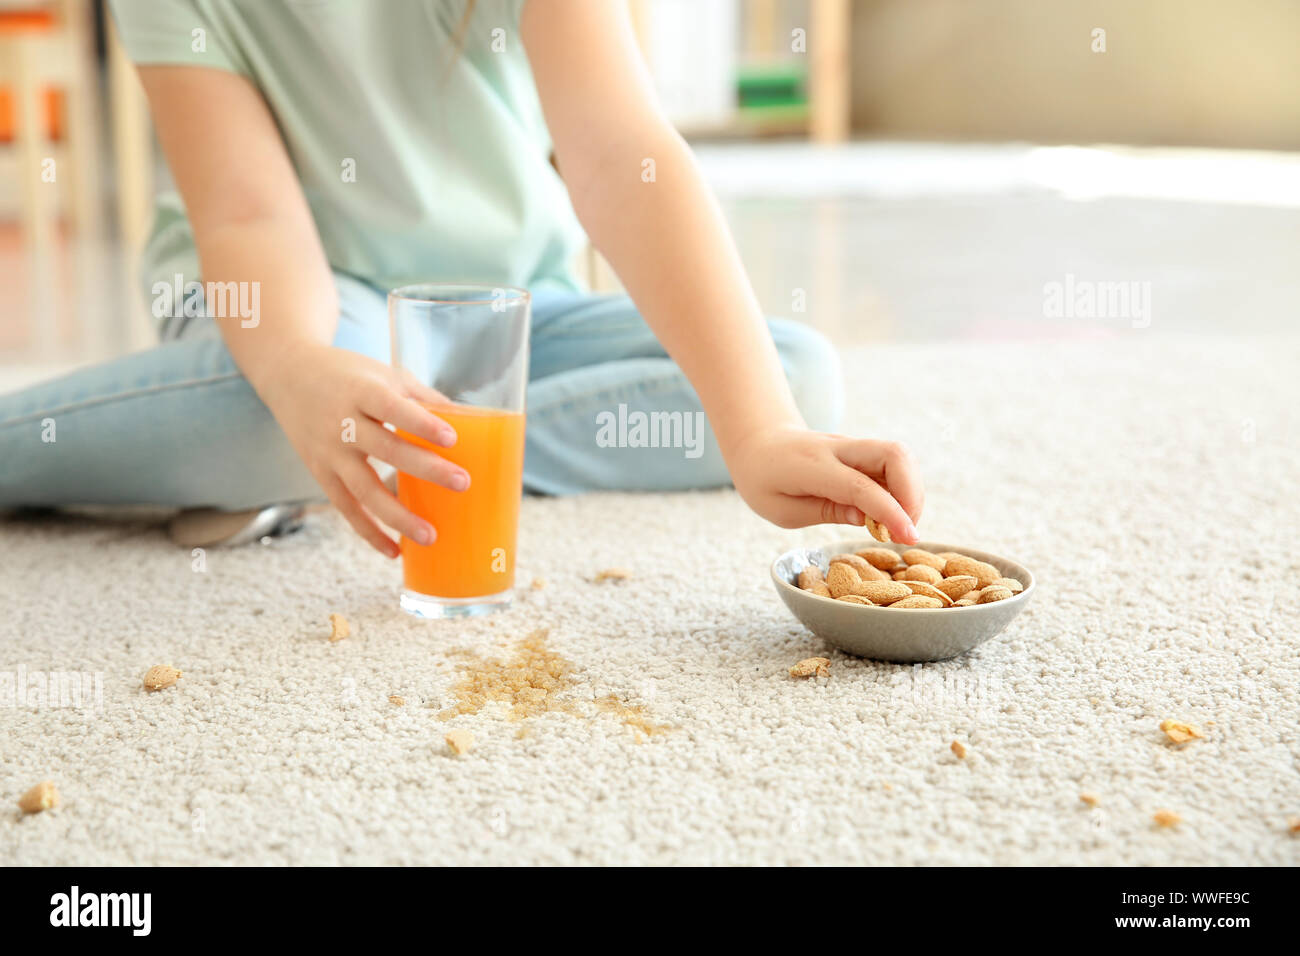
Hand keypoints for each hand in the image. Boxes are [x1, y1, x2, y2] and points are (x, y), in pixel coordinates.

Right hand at [255, 341, 468, 556]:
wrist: (288, 375)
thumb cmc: (349, 374)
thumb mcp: (384, 374)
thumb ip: (423, 398)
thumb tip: (471, 422)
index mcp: (362, 392)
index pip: (392, 408)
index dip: (421, 423)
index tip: (452, 438)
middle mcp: (342, 423)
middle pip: (386, 450)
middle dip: (425, 469)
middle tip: (462, 484)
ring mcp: (329, 452)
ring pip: (364, 489)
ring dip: (397, 516)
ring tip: (430, 536)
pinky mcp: (320, 473)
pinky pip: (346, 508)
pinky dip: (369, 531)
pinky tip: (395, 551)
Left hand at [727, 426, 923, 542]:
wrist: (757, 443)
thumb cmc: (764, 481)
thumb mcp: (783, 509)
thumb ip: (827, 512)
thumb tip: (871, 519)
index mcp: (812, 466)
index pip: (861, 486)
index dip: (890, 512)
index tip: (909, 537)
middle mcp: (838, 448)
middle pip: (894, 454)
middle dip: (913, 494)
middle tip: (906, 531)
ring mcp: (851, 445)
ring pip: (900, 456)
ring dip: (911, 492)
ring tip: (899, 525)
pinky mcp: (860, 450)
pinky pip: (892, 463)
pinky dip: (901, 488)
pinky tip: (890, 512)